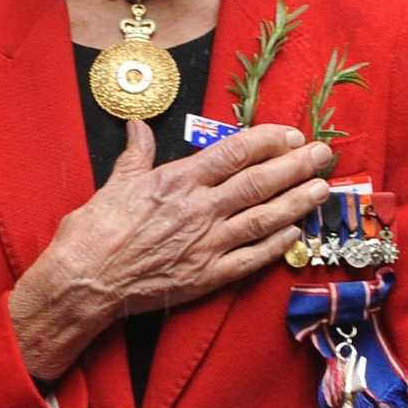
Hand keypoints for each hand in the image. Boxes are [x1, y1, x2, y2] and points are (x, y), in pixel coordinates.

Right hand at [8, 121, 333, 377]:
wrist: (84, 281)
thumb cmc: (94, 231)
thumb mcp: (115, 182)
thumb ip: (136, 153)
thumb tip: (138, 126)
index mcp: (178, 180)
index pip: (234, 153)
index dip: (267, 140)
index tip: (291, 133)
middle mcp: (199, 209)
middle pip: (258, 182)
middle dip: (296, 166)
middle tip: (324, 154)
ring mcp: (206, 245)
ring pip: (263, 219)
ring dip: (296, 203)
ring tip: (323, 189)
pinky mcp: (206, 277)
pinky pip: (250, 259)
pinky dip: (275, 246)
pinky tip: (295, 234)